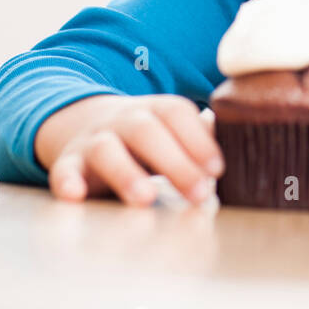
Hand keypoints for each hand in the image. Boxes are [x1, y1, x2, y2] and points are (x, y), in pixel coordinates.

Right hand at [36, 93, 224, 206]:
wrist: (81, 124)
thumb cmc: (142, 137)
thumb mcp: (170, 132)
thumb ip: (201, 138)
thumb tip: (245, 141)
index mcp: (154, 110)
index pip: (177, 113)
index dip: (198, 139)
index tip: (218, 168)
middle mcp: (123, 120)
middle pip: (146, 130)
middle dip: (175, 162)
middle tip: (199, 194)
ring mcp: (93, 140)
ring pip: (106, 149)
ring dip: (127, 173)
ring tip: (146, 198)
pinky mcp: (67, 163)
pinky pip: (63, 169)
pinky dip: (67, 181)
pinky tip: (75, 195)